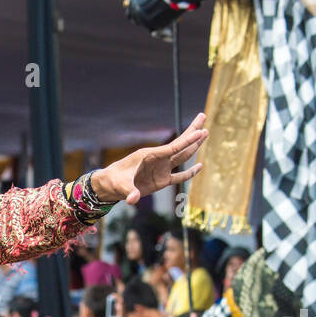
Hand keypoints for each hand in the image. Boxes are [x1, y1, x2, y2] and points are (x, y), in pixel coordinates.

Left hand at [91, 113, 207, 204]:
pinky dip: (190, 173)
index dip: (188, 140)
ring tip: (205, 132)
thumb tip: (133, 200)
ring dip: (194, 146)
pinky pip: (179, 176)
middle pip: (180, 145)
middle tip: (203, 116)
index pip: (173, 147)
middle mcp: (158, 160)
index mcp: (150, 155)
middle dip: (192, 132)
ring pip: (182, 156)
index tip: (200, 130)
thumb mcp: (121, 186)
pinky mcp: (162, 181)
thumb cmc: (114, 181)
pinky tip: (199, 166)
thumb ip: (129, 192)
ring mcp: (161, 170)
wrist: (110, 186)